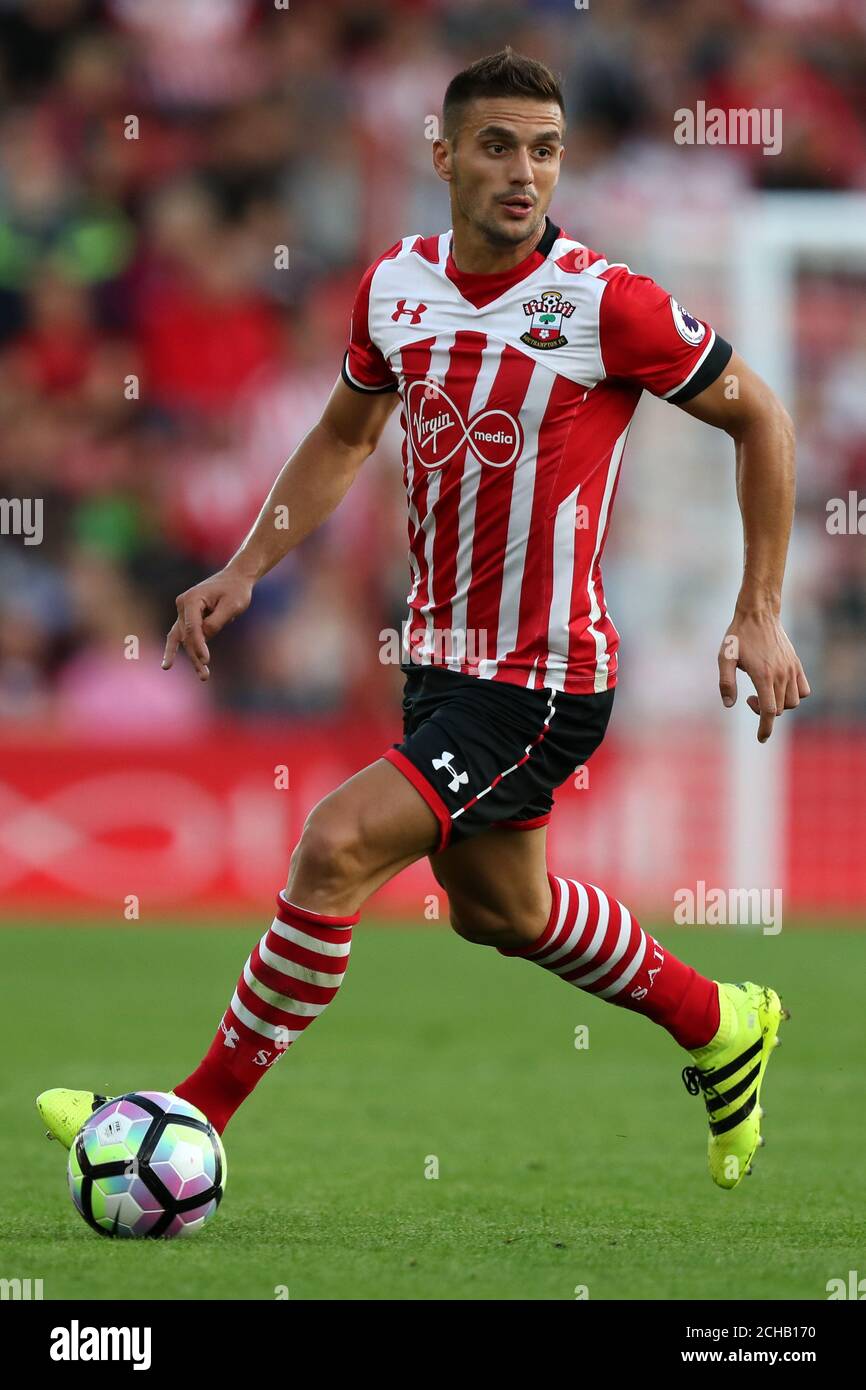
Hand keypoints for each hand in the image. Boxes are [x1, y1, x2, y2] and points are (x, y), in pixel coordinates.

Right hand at [162, 567, 253, 680]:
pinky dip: (189, 650)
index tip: (206, 660)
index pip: (192, 627)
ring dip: (192, 657)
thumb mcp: (232, 605)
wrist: (236, 579)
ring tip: (203, 676)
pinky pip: (183, 637)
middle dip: (195, 656)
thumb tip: (205, 636)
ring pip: (183, 639)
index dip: (198, 645)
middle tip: (204, 676)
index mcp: (191, 599)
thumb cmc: (236, 590)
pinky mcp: (188, 618)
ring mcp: (183, 612)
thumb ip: (217, 621)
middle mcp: (182, 605)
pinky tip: (175, 665)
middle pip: (186, 636)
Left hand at [718, 611, 809, 741]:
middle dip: (765, 713)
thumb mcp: (724, 658)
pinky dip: (795, 695)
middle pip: (780, 709)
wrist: (759, 614)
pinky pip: (804, 690)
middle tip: (749, 699)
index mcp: (763, 676)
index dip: (766, 728)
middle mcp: (781, 675)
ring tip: (764, 693)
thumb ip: (726, 682)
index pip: (770, 711)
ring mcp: (791, 669)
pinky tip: (779, 689)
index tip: (761, 739)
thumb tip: (730, 704)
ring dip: (780, 705)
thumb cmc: (738, 636)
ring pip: (793, 702)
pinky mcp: (797, 664)